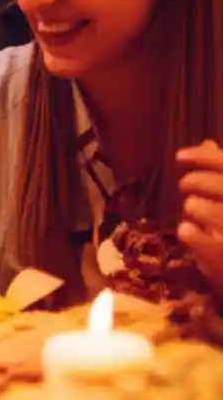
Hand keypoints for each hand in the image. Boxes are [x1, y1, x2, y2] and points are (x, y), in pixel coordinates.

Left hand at [177, 139, 222, 293]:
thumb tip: (207, 143)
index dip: (203, 157)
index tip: (180, 156)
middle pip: (213, 185)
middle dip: (193, 183)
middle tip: (186, 187)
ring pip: (197, 207)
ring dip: (191, 208)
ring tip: (197, 214)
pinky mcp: (221, 256)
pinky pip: (191, 232)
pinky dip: (188, 231)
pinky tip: (193, 232)